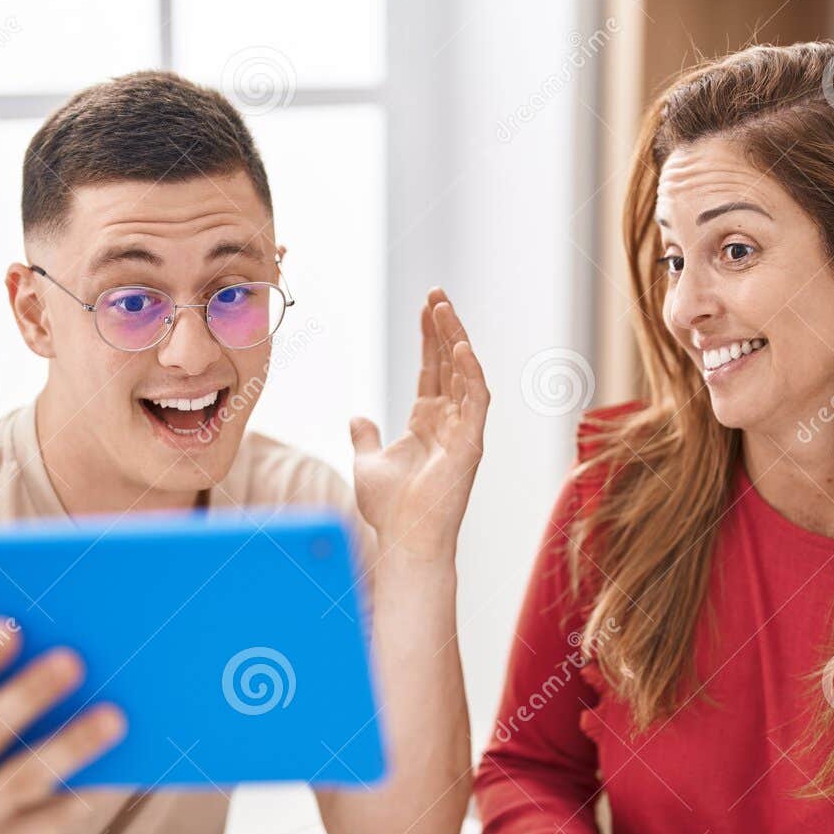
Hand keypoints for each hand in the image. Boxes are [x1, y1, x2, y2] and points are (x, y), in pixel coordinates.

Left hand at [350, 288, 489, 562]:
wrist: (403, 540)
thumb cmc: (389, 509)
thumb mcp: (367, 463)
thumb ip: (365, 436)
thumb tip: (358, 417)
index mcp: (428, 423)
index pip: (433, 370)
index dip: (430, 337)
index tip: (427, 306)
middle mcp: (450, 422)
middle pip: (451, 364)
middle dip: (445, 328)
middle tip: (436, 294)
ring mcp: (463, 432)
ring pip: (465, 374)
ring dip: (456, 340)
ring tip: (443, 308)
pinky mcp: (470, 444)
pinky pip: (475, 400)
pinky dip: (469, 372)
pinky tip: (459, 346)